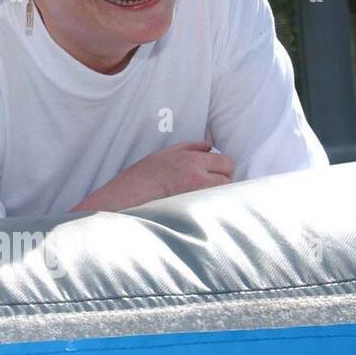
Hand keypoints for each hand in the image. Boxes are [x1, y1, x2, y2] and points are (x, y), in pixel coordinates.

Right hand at [75, 141, 235, 211]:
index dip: (223, 165)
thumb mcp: (164, 154)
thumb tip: (210, 144)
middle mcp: (198, 177)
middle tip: (207, 181)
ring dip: (216, 192)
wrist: (127, 198)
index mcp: (191, 160)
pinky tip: (196, 203)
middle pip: (228, 178)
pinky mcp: (194, 210)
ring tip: (200, 192)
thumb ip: (190, 147)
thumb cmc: (142, 175)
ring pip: (222, 193)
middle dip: (222, 178)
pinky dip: (209, 203)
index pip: (226, 162)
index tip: (215, 169)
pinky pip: (212, 205)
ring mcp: (197, 195)